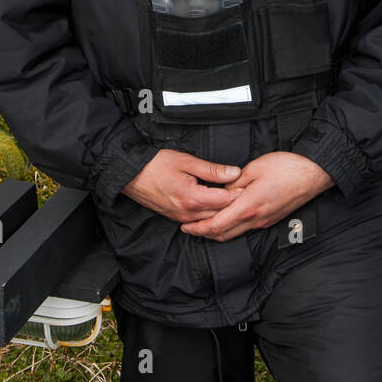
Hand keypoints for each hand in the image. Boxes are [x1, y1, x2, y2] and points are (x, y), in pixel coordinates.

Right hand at [121, 148, 241, 222]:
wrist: (130, 174)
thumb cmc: (156, 164)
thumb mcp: (186, 161)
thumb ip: (212, 170)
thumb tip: (234, 173)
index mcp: (193, 198)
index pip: (225, 200)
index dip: (240, 193)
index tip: (251, 186)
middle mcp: (188, 213)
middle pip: (220, 213)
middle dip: (234, 205)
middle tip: (248, 194)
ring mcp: (182, 218)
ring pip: (210, 219)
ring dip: (223, 211)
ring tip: (235, 200)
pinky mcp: (176, 218)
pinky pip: (199, 220)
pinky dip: (210, 214)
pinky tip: (216, 205)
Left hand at [179, 152, 333, 242]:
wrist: (313, 173)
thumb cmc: (286, 168)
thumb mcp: (254, 168)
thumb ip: (233, 181)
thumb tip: (220, 189)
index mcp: (248, 207)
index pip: (217, 225)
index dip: (199, 228)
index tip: (186, 226)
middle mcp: (256, 219)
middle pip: (224, 234)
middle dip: (204, 233)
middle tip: (189, 227)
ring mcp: (264, 221)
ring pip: (235, 233)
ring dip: (217, 230)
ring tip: (203, 223)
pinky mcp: (271, 219)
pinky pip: (246, 228)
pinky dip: (231, 226)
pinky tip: (226, 217)